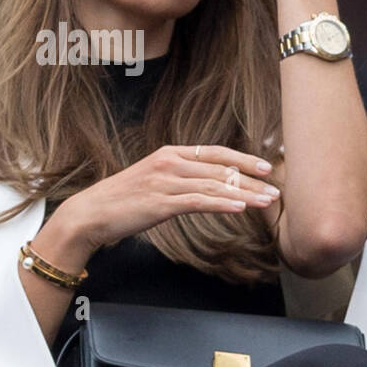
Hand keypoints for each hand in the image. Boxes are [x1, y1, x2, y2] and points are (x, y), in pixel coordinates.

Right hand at [62, 145, 280, 251]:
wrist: (90, 213)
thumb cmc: (123, 200)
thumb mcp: (155, 179)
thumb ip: (181, 177)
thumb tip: (210, 183)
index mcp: (170, 153)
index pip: (215, 152)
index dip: (243, 158)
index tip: (266, 166)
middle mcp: (170, 163)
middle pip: (220, 168)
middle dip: (251, 179)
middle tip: (275, 188)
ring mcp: (165, 182)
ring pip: (214, 185)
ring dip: (244, 194)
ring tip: (266, 201)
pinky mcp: (160, 203)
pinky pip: (198, 202)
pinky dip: (222, 204)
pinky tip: (240, 208)